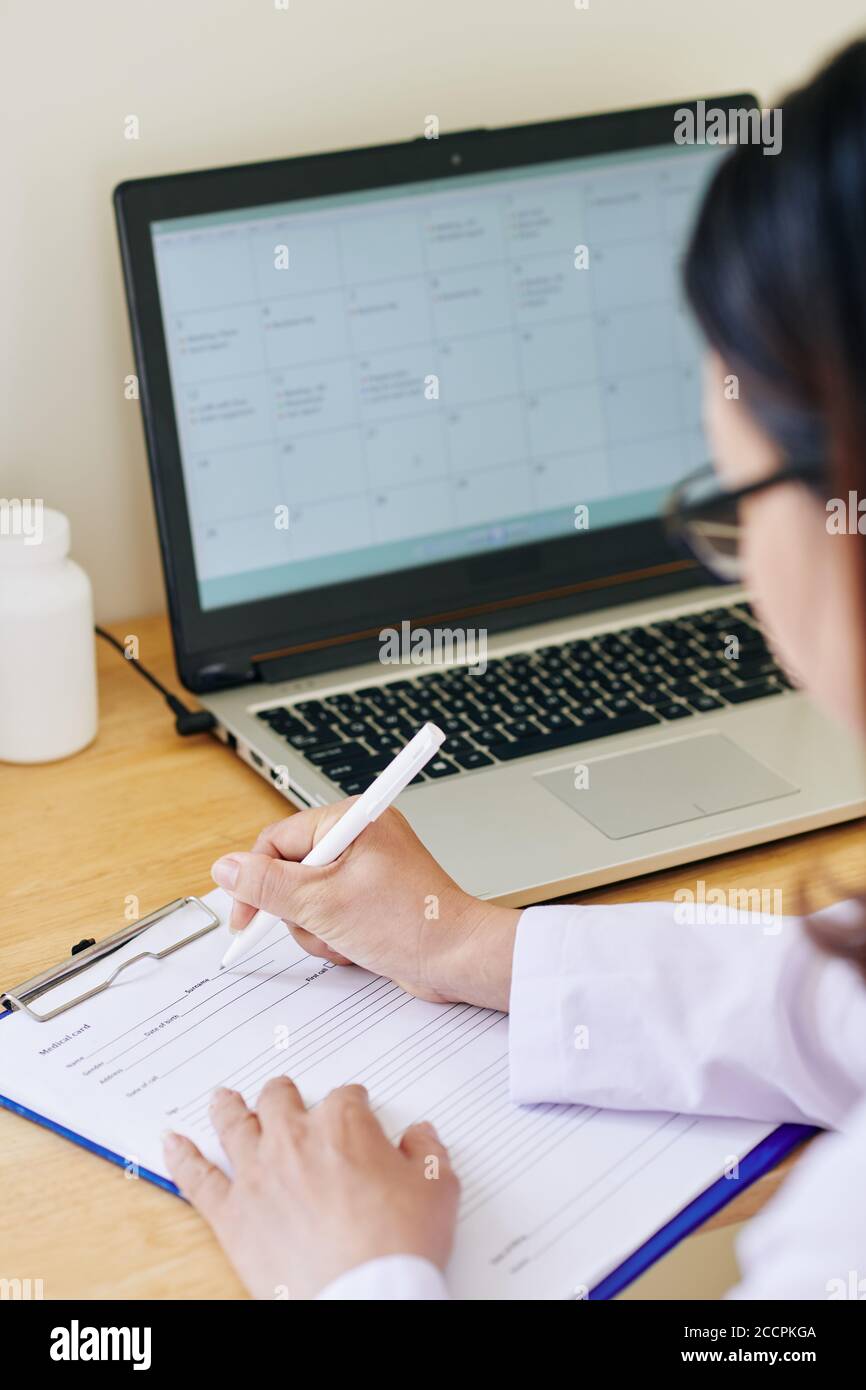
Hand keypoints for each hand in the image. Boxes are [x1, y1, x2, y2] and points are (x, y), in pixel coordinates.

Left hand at [163, 1078, 457, 1299]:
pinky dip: (181, 1156)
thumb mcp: (437, 1188)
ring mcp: (257, 1174)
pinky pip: (196, 1177)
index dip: (353, 1105)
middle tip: (285, 1097)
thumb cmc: (400, 1243)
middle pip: (280, 1100)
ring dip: (229, 1108)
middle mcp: (293, 1139)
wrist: (365, 1296)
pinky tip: (171, 1142)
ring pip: (233, 1125)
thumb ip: (427, 1151)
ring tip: (223, 1099)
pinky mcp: (231, 1214)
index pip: (345, 1097)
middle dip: (284, 1095)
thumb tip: (419, 1135)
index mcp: (342, 1124)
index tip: (356, 1113)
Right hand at [211, 803, 518, 1009]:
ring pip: (307, 901)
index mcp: (351, 820)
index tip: (244, 916)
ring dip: (318, 929)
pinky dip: (335, 937)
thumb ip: (267, 886)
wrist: (458, 958)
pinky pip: (329, 916)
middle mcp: (359, 838)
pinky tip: (358, 946)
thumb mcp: (323, 904)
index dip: (256, 879)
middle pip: (290, 874)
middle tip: (322, 924)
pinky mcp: (370, 899)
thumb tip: (226, 869)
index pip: (278, 840)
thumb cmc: (410, 922)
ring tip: (347, 937)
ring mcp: (365, 870)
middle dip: (300, 911)